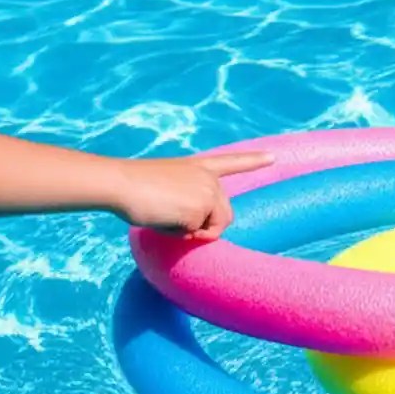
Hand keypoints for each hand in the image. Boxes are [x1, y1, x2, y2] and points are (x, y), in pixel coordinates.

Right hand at [112, 151, 273, 238]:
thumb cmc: (136, 187)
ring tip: (167, 215)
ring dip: (193, 232)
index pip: (232, 162)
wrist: (121, 183)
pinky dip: (178, 234)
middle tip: (178, 223)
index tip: (273, 158)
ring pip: (214, 229)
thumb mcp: (170, 188)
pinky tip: (163, 217)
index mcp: (199, 167)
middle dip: (208, 228)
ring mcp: (207, 192)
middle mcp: (209, 179)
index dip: (254, 161)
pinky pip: (195, 236)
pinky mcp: (201, 209)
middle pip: (225, 216)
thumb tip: (201, 229)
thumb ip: (189, 201)